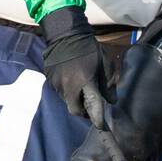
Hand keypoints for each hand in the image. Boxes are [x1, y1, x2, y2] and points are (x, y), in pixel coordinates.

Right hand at [39, 7, 109, 127]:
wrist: (65, 34)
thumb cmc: (89, 48)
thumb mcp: (105, 64)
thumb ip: (109, 84)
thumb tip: (111, 101)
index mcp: (85, 82)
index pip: (93, 107)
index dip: (97, 119)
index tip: (102, 126)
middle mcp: (69, 87)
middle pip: (76, 110)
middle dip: (85, 112)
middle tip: (92, 106)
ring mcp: (57, 84)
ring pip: (68, 102)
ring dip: (76, 100)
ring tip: (83, 88)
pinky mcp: (50, 80)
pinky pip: (61, 92)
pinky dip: (69, 91)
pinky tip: (73, 80)